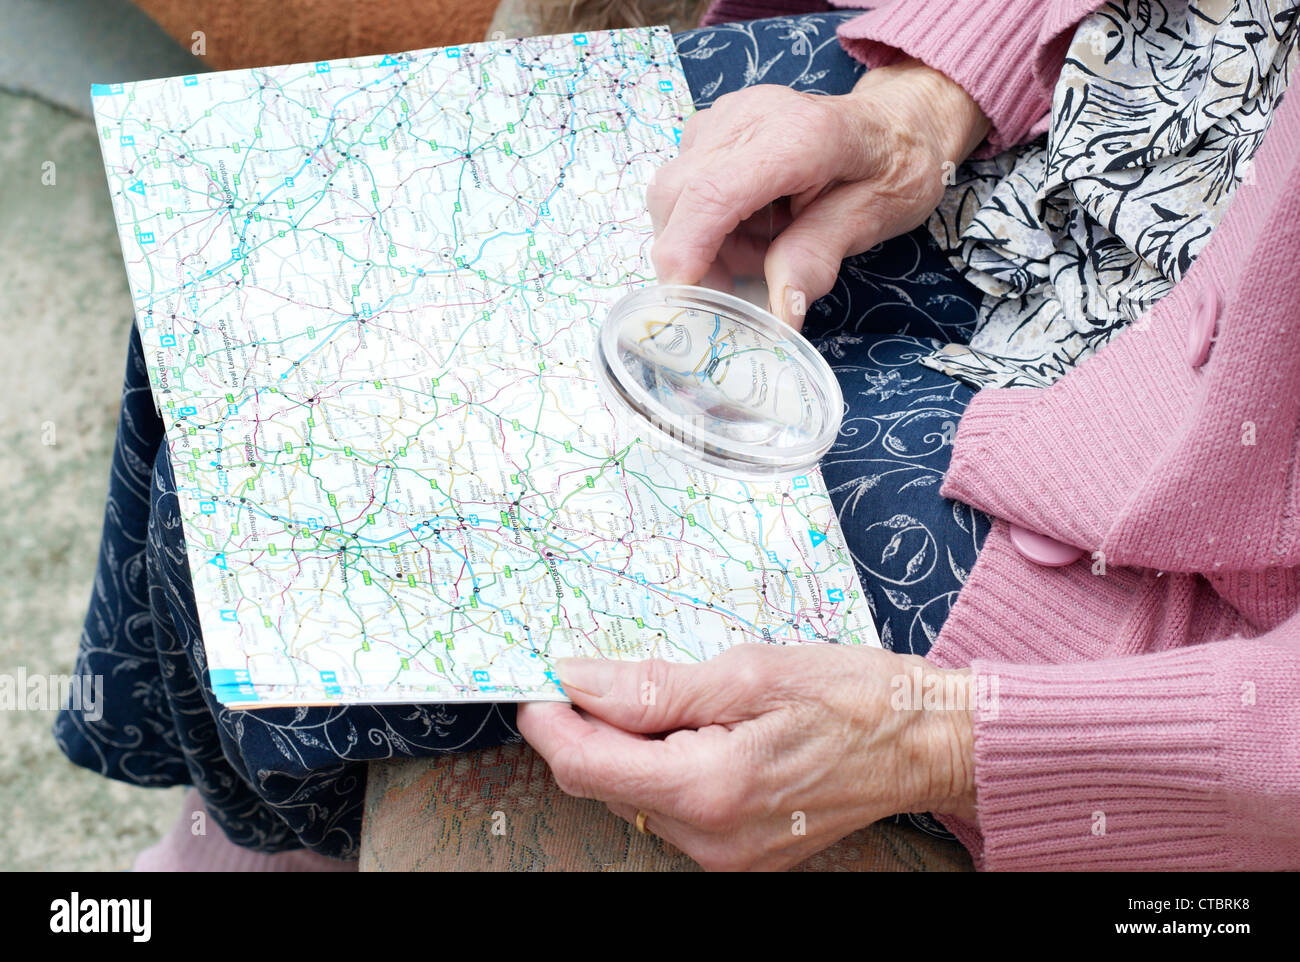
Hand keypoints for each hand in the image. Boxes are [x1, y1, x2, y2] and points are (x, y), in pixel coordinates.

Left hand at [517, 644, 976, 871]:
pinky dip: (664, 765)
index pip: (586, 765)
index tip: (538, 681)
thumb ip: (653, 687)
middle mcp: (710, 839)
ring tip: (682, 698)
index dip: (549, 720)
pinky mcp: (737, 854)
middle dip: (592, 726)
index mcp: (709, 789)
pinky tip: (700, 729)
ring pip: (634, 795)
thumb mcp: (749, 672)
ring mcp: (725, 855)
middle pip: (604, 782)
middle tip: (609, 671)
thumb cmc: (853, 697)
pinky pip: (670, 807)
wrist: (924, 743)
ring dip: (632, 745)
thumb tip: (579, 681)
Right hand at [647, 59, 989, 327]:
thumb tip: (780, 313)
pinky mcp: (715, 126)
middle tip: (739, 283)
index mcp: (799, 136)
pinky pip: (684, 183)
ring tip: (762, 246)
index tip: (684, 298)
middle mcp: (751, 117)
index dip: (685, 249)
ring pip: (673, 192)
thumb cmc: (893, 168)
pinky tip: (752, 224)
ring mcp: (727, 116)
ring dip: (702, 238)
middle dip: (691, 254)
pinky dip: (706, 220)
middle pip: (676, 192)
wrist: (898, 122)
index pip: (712, 192)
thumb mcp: (872, 219)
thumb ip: (818, 257)